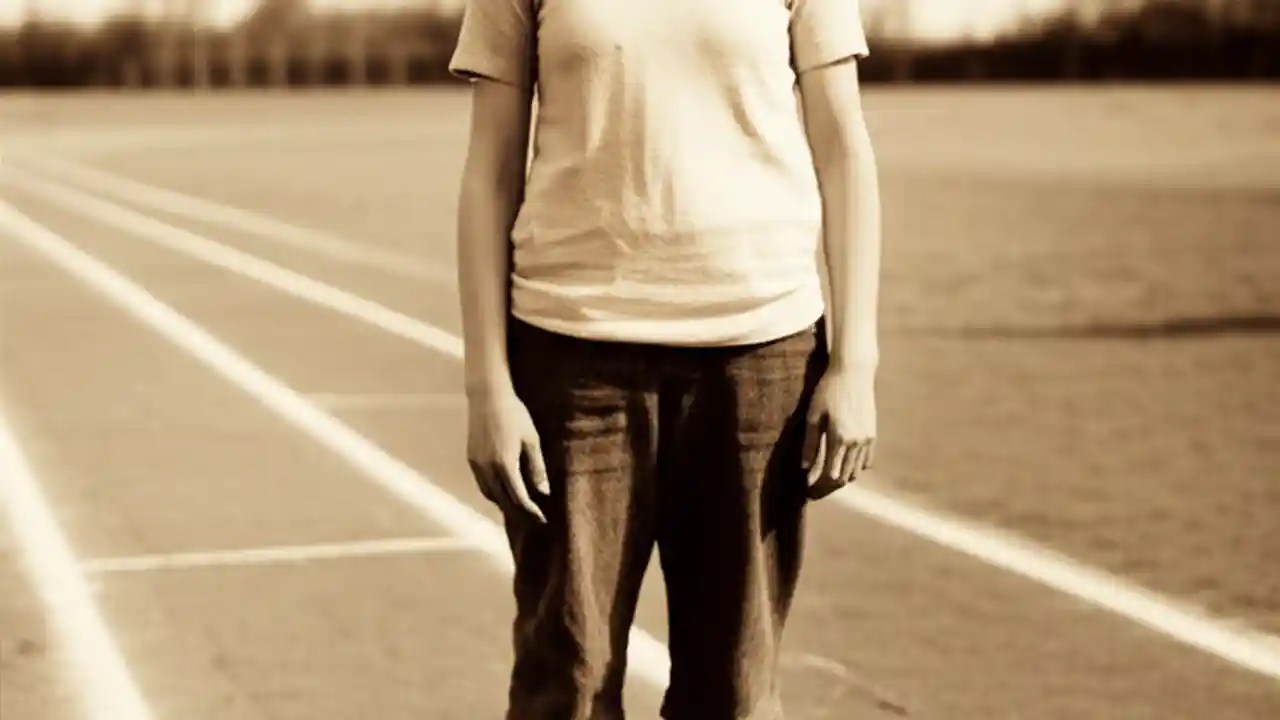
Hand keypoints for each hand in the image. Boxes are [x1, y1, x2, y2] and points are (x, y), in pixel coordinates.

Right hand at [465, 388, 549, 522]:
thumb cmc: (515, 415)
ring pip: (489, 494)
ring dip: (503, 504)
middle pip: (502, 500)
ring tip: (518, 509)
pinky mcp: (471, 458)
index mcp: (505, 464)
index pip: (519, 497)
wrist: (487, 397)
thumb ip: (537, 468)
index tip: (542, 519)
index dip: (531, 511)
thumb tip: (543, 492)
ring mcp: (476, 464)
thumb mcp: (532, 440)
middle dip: (517, 513)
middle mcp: (488, 468)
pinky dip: (492, 493)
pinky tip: (502, 492)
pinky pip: (482, 483)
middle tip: (531, 520)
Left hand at [801, 365, 876, 499]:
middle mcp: (855, 443)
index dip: (818, 485)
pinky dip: (855, 467)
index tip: (807, 487)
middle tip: (815, 487)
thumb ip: (810, 443)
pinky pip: (866, 461)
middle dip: (829, 486)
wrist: (854, 373)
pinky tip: (843, 464)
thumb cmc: (828, 391)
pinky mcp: (873, 434)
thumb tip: (805, 467)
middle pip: (844, 477)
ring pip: (856, 471)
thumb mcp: (813, 415)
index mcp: (839, 439)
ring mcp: (867, 439)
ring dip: (842, 477)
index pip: (829, 474)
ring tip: (827, 476)